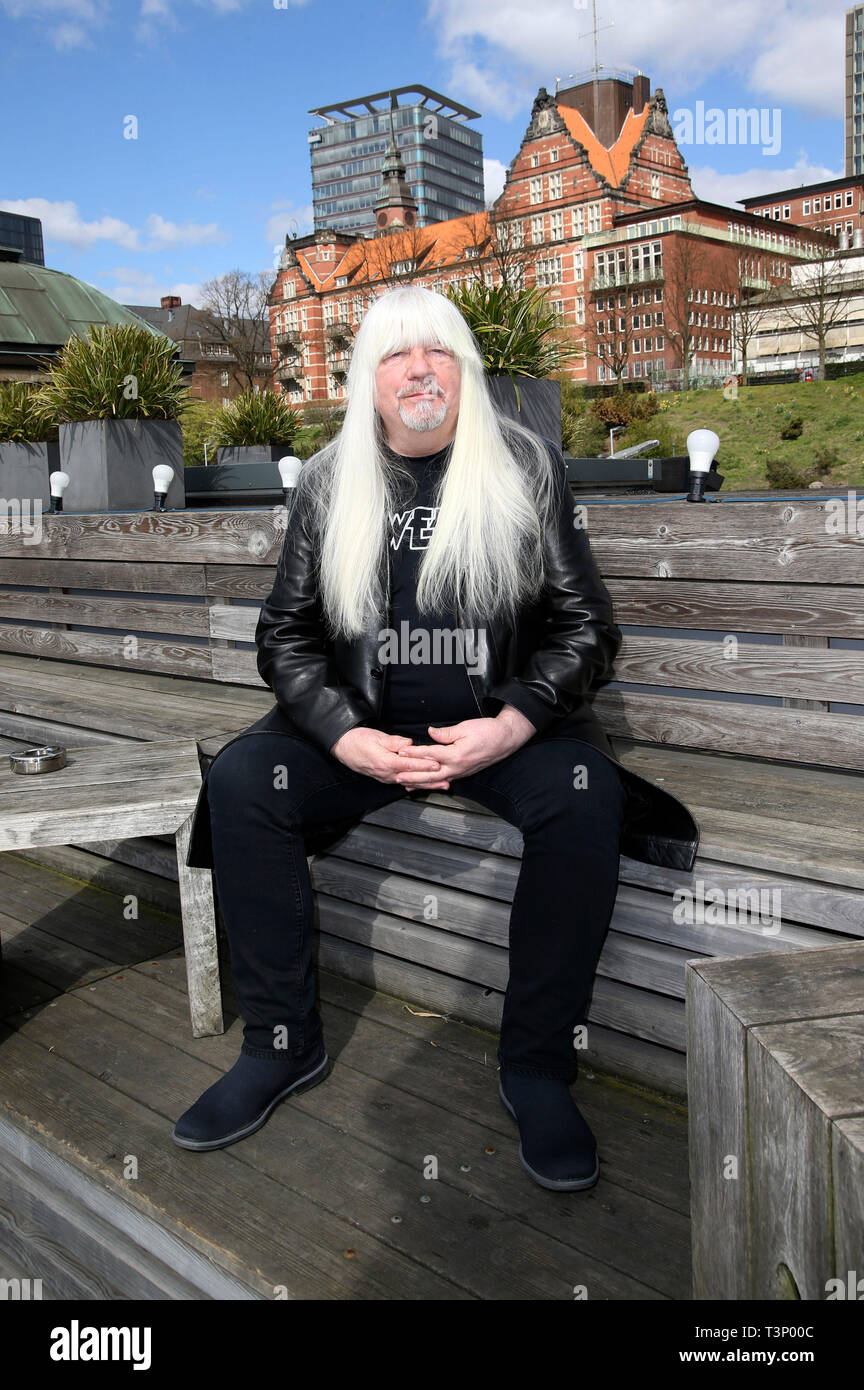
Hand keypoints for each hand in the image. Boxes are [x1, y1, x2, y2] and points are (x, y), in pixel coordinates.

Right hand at [329, 726, 450, 788]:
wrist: (342, 747)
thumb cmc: (357, 740)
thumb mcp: (376, 737)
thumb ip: (394, 742)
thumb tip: (409, 744)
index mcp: (385, 762)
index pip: (409, 765)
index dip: (424, 764)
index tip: (437, 764)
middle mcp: (386, 773)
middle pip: (413, 778)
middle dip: (431, 780)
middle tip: (447, 781)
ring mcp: (385, 777)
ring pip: (410, 783)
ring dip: (426, 784)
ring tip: (441, 785)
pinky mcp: (384, 777)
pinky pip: (403, 782)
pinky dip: (415, 784)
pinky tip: (424, 786)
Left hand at [393, 707, 536, 788]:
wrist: (506, 739)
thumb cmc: (488, 731)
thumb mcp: (465, 727)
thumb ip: (446, 733)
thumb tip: (430, 733)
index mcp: (456, 754)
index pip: (430, 754)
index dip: (414, 753)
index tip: (400, 751)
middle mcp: (458, 767)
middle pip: (430, 774)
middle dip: (412, 775)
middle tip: (396, 776)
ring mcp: (462, 772)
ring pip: (437, 780)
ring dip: (420, 782)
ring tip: (406, 784)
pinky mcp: (464, 773)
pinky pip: (445, 780)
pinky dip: (433, 783)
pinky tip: (425, 784)